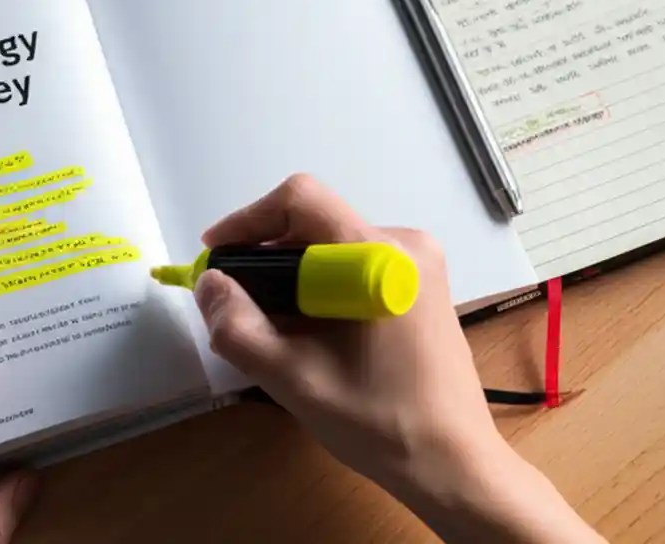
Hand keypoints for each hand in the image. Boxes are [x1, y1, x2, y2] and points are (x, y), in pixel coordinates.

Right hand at [195, 174, 602, 542]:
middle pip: (316, 222)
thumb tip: (210, 283)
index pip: (302, 200)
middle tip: (235, 303)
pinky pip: (356, 265)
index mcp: (381, 257)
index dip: (249, 220)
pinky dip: (321, 287)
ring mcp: (419, 264)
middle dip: (267, 256)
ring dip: (293, 276)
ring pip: (333, 245)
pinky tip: (310, 332)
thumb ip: (240, 327)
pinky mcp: (421, 286)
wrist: (453, 463)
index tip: (216, 257)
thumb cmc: (379, 424)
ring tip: (271, 326)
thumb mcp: (293, 379)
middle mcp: (407, 245)